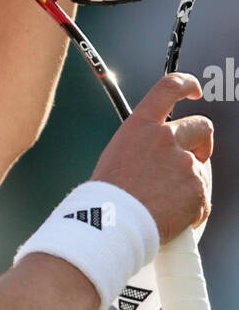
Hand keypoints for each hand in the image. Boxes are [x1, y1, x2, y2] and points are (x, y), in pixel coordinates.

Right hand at [91, 73, 212, 243]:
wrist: (111, 224)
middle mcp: (165, 138)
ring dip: (191, 182)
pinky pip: (202, 197)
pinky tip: (173, 217)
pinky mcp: (196, 187)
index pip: (169, 88)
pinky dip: (193, 209)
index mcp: (141, 126)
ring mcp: (184, 162)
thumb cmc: (106, 198)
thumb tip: (158, 157)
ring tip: (168, 203)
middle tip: (193, 159)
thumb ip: (143, 148)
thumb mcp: (117, 158)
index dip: (186, 85)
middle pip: (201, 126)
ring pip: (202, 167)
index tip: (194, 90)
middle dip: (202, 142)